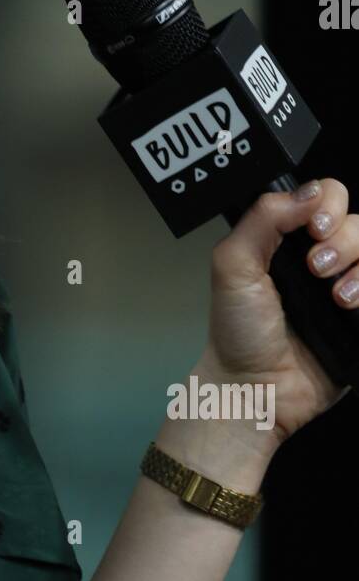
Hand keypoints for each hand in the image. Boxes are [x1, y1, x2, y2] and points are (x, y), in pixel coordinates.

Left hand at [198, 178, 354, 442]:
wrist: (257, 389)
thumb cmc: (238, 331)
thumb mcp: (233, 266)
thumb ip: (263, 219)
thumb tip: (309, 191)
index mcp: (289, 239)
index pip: (326, 198)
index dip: (328, 204)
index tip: (313, 228)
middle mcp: (321, 258)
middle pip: (358, 222)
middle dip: (342, 239)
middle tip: (315, 268)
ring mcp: (346, 287)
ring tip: (336, 295)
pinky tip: (348, 306)